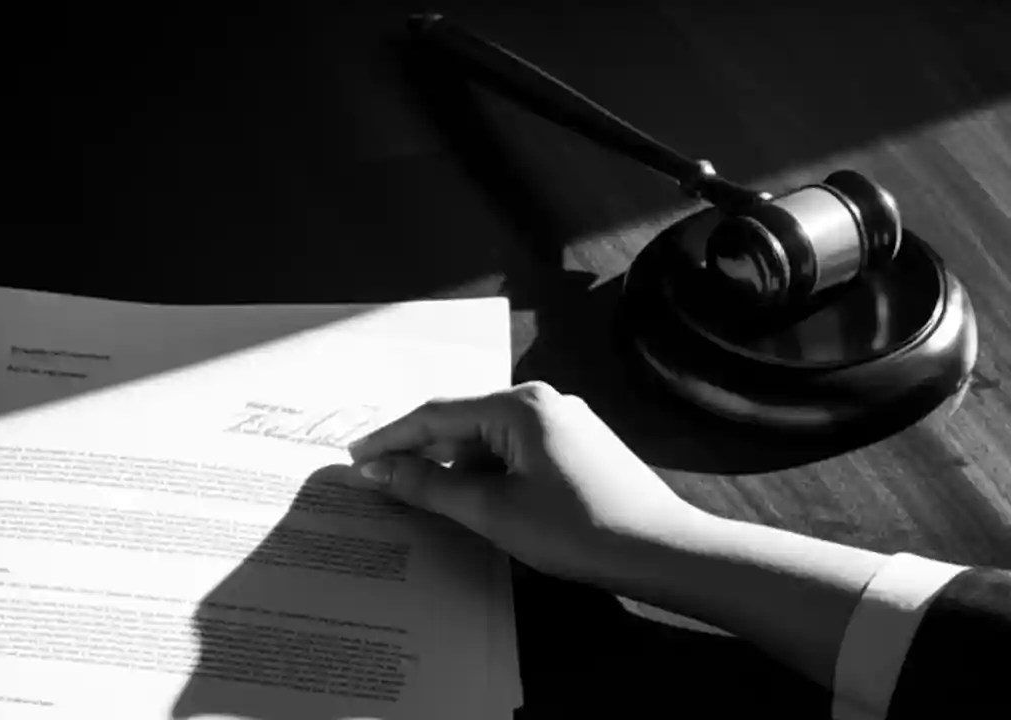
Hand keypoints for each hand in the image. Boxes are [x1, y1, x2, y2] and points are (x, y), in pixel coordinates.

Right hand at [344, 382, 697, 580]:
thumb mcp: (492, 511)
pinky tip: (476, 504)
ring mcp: (563, 421)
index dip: (389, 439)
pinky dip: (489, 475)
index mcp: (519, 405)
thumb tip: (375, 471)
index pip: (436, 415)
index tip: (353, 459)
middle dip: (422, 456)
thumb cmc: (577, 530)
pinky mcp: (576, 445)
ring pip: (489, 442)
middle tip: (380, 485)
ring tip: (426, 504)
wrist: (662, 550)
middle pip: (462, 425)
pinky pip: (515, 452)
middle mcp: (541, 400)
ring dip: (457, 470)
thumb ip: (428, 486)